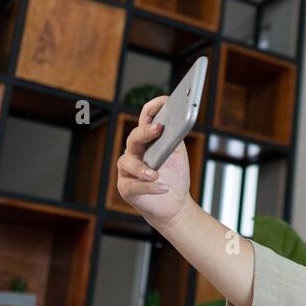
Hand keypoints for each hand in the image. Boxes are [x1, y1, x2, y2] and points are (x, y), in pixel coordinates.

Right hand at [116, 94, 192, 225]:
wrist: (175, 204)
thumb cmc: (175, 175)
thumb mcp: (177, 154)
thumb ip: (175, 138)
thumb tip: (179, 120)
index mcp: (146, 140)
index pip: (145, 118)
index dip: (152, 108)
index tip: (164, 101)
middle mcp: (133, 152)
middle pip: (134, 137)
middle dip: (144, 132)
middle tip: (157, 129)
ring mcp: (127, 171)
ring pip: (127, 163)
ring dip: (142, 168)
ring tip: (155, 173)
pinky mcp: (126, 189)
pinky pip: (134, 186)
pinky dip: (149, 187)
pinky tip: (164, 187)